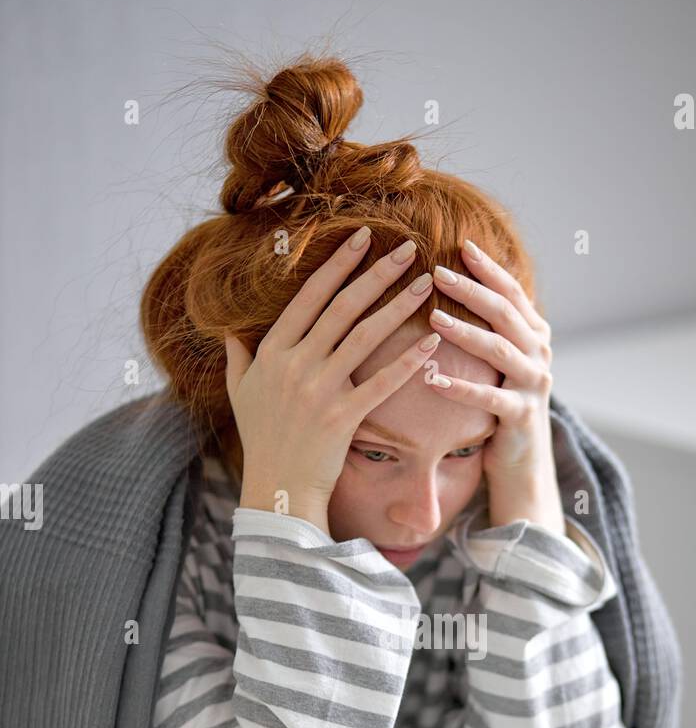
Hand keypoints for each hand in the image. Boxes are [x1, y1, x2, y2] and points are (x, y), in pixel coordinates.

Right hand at [224, 231, 440, 531]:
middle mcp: (295, 365)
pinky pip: (381, 383)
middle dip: (377, 272)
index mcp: (272, 352)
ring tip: (425, 283)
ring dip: (398, 305)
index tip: (362, 238)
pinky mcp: (342, 417)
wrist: (276, 489)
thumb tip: (230, 333)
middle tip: (407, 248)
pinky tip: (432, 342)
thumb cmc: (261, 441)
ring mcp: (319, 390)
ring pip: (365, 336)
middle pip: (343, 307)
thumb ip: (238, 359)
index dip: (338, 264)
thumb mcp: (239, 395)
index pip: (309, 296)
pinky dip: (408, 362)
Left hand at [428, 241, 563, 535]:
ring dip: (465, 332)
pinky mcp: (522, 417)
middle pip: (505, 313)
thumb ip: (489, 327)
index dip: (487, 267)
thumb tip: (451, 282)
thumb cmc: (499, 407)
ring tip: (433, 319)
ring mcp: (534, 385)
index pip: (510, 292)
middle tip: (435, 272)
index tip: (459, 245)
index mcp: (533, 335)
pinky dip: (460, 387)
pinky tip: (432, 379)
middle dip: (470, 290)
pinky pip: (490, 398)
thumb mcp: (498, 362)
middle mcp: (539, 354)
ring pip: (500, 349)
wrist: (523, 465)